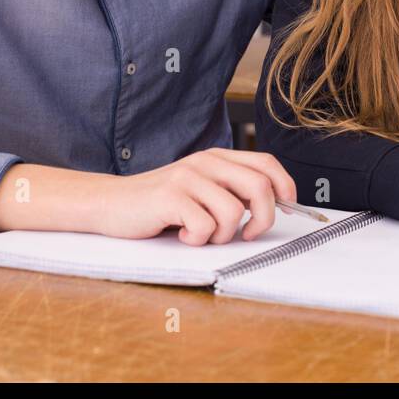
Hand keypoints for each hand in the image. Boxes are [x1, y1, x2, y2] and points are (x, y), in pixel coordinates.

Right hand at [97, 149, 296, 245]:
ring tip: (202, 234)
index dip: (285, 185)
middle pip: (259, 187)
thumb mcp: (200, 190)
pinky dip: (196, 240)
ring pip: (233, 213)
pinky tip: (181, 234)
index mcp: (217, 158)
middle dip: (263, 219)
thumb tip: (268, 207)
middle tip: (247, 234)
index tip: (288, 206)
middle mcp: (205, 163)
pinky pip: (204, 226)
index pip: (266, 163)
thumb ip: (229, 191)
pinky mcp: (170, 196)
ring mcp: (188, 177)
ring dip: (222, 235)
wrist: (111, 203)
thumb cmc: (159, 203)